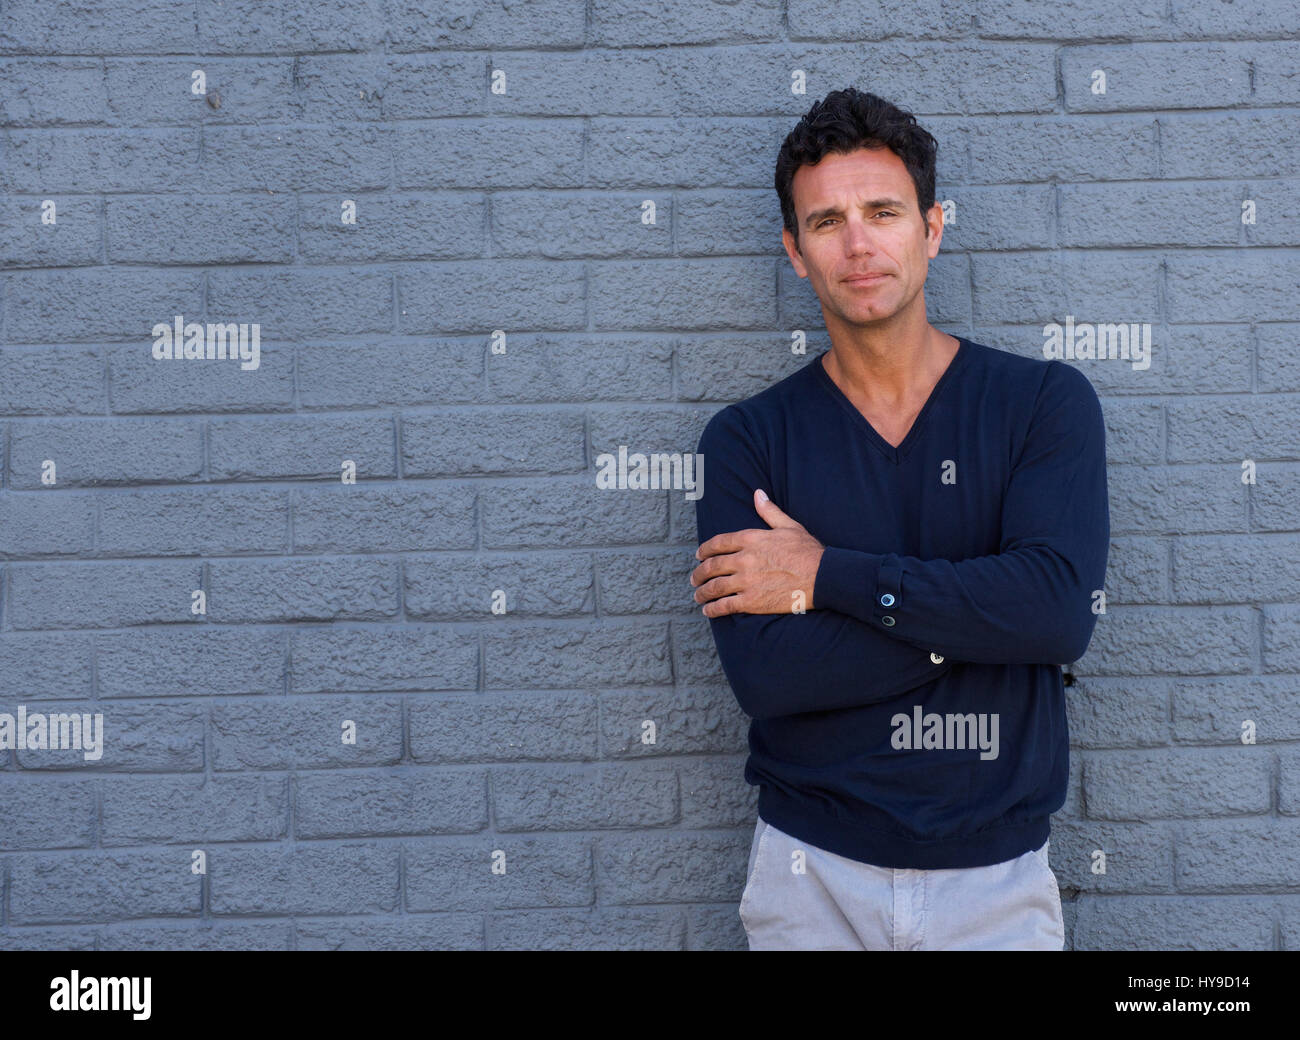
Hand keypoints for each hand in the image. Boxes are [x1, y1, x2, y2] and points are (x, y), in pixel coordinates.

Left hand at [690, 489, 825, 617]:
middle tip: (694, 578)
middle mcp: (744, 559)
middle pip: (712, 566)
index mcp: (751, 539)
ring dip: (702, 592)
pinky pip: (724, 605)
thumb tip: (758, 493)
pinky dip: (713, 609)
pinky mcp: (751, 601)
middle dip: (699, 573)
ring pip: (714, 587)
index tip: (699, 555)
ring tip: (698, 595)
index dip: (705, 550)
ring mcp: (746, 581)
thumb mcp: (789, 526)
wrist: (822, 576)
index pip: (718, 543)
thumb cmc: (808, 551)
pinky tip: (708, 610)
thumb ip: (769, 511)